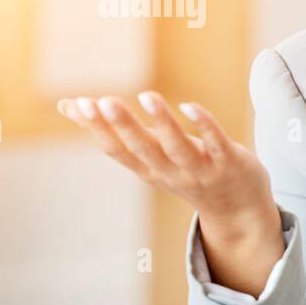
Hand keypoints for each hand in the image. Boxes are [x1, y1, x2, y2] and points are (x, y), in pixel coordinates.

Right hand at [55, 92, 275, 229]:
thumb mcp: (148, 155)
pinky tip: (189, 106)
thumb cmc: (185, 171)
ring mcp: (201, 169)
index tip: (77, 104)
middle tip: (103, 101)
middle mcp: (170, 171)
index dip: (97, 128)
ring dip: (163, 122)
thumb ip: (115, 132)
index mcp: (148, 168)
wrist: (238, 209)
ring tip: (147, 95)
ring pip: (178, 146)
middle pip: (143, 149)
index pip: (117, 150)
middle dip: (123, 126)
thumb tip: (66, 106)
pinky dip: (204, 126)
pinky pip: (216, 143)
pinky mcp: (229, 161)